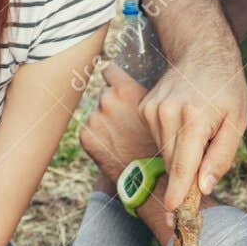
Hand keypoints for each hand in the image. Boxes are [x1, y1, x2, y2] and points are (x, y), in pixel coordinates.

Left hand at [79, 63, 160, 184]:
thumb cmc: (160, 141)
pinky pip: (90, 130)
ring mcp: (94, 118)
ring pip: (97, 113)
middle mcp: (106, 100)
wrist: (151, 176)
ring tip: (123, 137)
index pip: (109, 70)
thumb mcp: (157, 110)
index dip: (114, 78)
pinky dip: (98, 137)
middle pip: (104, 93)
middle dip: (113, 104)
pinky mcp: (86, 136)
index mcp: (125, 90)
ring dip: (105, 121)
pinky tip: (114, 146)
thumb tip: (132, 84)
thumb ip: (140, 94)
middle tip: (127, 121)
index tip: (116, 84)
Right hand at [138, 43, 246, 207]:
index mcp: (194, 118)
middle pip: (173, 164)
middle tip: (197, 193)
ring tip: (200, 136)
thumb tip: (205, 186)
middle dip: (184, 181)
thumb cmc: (226, 87)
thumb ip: (221, 156)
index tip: (174, 216)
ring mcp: (152, 110)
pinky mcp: (145, 108)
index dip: (179, 195)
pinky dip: (172, 141)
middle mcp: (167, 113)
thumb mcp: (238, 121)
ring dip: (181, 157)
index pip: (183, 166)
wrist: (202, 52)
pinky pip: (158, 139)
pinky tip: (186, 126)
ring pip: (165, 153)